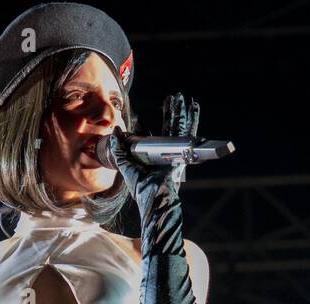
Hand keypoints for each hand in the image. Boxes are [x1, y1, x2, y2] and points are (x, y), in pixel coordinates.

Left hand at [108, 92, 200, 219]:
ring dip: (181, 112)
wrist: (155, 200)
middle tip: (174, 98)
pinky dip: (192, 120)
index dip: (147, 126)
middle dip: (171, 112)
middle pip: (169, 127)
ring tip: (182, 98)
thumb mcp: (126, 167)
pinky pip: (188, 134)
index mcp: (152, 156)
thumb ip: (119, 150)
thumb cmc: (142, 190)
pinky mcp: (182, 152)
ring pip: (179, 127)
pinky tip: (194, 108)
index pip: (152, 136)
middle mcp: (165, 153)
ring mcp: (175, 152)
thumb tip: (115, 132)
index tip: (145, 119)